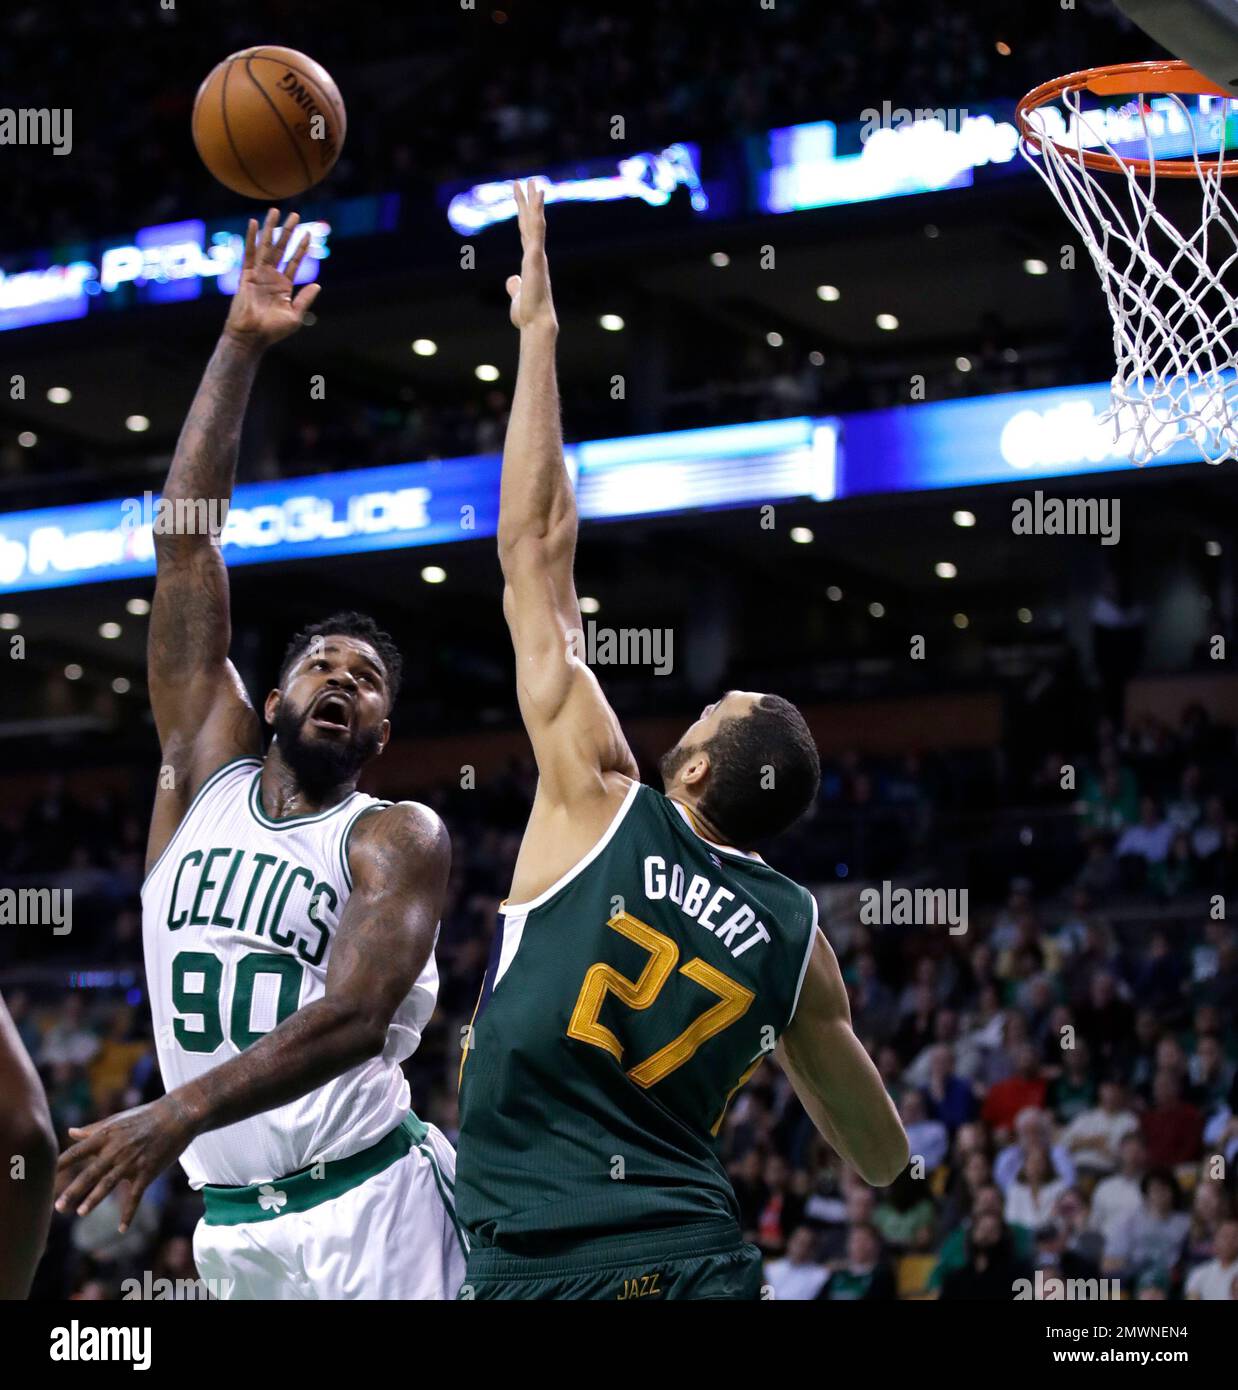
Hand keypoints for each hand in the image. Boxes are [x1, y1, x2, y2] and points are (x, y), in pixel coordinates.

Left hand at [55, 1096, 195, 1231]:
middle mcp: (116, 1150)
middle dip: (73, 1191)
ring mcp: (132, 1162)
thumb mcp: (117, 1120)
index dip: (60, 1165)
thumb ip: (92, 1129)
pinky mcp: (147, 1171)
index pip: (77, 1152)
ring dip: (94, 1200)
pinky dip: (128, 1214)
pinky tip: (121, 1229)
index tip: (45, 1177)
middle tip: (58, 1207)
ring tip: (80, 1213)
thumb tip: (70, 1133)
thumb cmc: (145, 1116)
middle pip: (90, 1173)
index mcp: (106, 1136)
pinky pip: (135, 1196)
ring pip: (108, 1184)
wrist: (177, 1115)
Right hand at [224, 208, 320, 346]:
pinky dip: (251, 238)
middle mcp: (271, 277)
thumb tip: (317, 284)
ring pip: (266, 247)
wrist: (252, 337)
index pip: (294, 262)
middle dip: (288, 232)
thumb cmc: (273, 331)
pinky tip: (253, 223)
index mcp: (284, 286)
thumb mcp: (295, 316)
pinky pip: (249, 253)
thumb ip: (305, 299)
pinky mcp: (247, 275)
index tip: (309, 234)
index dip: (301, 248)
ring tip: (275, 211)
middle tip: (295, 215)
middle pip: (281, 249)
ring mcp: (259, 274)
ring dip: (270, 229)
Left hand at [506, 180, 557, 332]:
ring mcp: (536, 254)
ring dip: (534, 202)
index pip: (525, 231)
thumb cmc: (528, 314)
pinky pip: (537, 231)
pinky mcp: (535, 256)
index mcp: (530, 260)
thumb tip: (513, 280)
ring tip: (533, 182)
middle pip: (530, 222)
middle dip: (527, 201)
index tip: (521, 198)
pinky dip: (537, 213)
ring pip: (536, 222)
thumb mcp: (518, 295)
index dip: (523, 214)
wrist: (536, 323)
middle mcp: (535, 254)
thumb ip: (515, 286)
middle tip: (525, 181)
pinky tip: (537, 200)